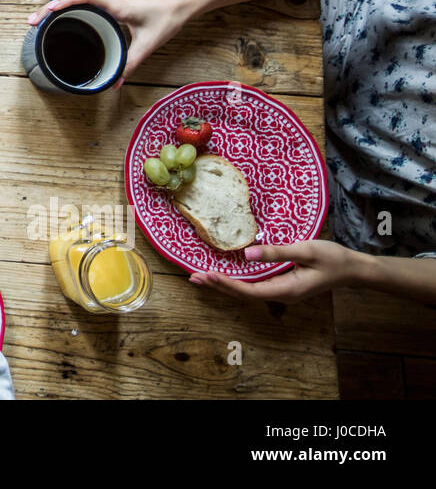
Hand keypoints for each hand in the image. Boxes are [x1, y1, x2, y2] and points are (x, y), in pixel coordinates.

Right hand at [25, 0, 189, 84]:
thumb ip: (131, 64)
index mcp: (116, 4)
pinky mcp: (107, 1)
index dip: (65, 1)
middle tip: (32, 21)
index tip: (48, 11)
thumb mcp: (148, 45)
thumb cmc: (164, 21)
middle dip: (50, 6)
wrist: (176, 6)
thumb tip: (114, 84)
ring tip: (36, 12)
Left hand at [189, 241, 365, 303]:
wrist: (353, 268)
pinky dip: (236, 281)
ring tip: (201, 278)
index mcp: (285, 289)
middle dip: (217, 286)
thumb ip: (277, 252)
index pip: (248, 290)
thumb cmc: (332, 258)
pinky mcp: (282, 285)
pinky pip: (254, 286)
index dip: (226, 284)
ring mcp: (281, 291)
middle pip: (242, 294)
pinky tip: (225, 276)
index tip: (207, 275)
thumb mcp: (305, 251)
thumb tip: (247, 253)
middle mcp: (280, 294)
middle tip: (193, 278)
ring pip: (247, 291)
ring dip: (223, 285)